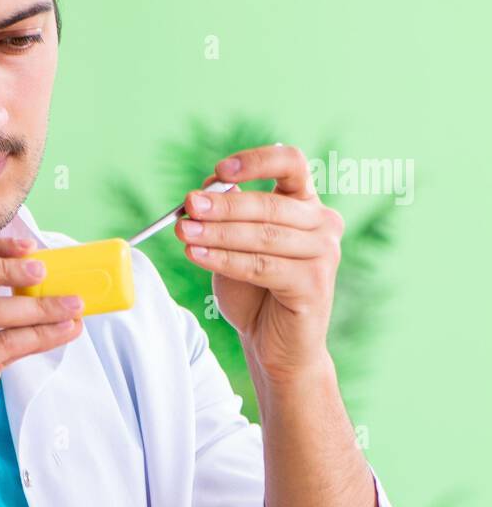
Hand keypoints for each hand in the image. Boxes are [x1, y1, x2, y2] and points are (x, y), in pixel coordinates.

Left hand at [174, 144, 343, 381]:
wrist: (274, 344)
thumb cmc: (254, 291)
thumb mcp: (235, 245)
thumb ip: (229, 215)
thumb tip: (206, 187)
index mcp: (306, 203)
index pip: (290, 163)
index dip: (256, 161)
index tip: (219, 171)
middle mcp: (323, 223)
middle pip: (270, 203)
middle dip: (223, 205)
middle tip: (188, 206)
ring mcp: (324, 253)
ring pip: (263, 235)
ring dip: (218, 232)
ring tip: (184, 232)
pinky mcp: (314, 283)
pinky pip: (261, 265)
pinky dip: (224, 259)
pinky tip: (196, 254)